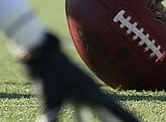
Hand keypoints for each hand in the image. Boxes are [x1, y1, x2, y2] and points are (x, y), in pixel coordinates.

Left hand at [23, 34, 139, 121]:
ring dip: (103, 121)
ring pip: (96, 111)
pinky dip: (83, 118)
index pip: (114, 110)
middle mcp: (89, 90)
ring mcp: (81, 90)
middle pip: (109, 111)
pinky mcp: (70, 90)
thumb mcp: (49, 99)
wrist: (38, 50)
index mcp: (89, 92)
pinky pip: (81, 109)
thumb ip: (51, 117)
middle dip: (120, 120)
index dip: (127, 119)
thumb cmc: (45, 71)